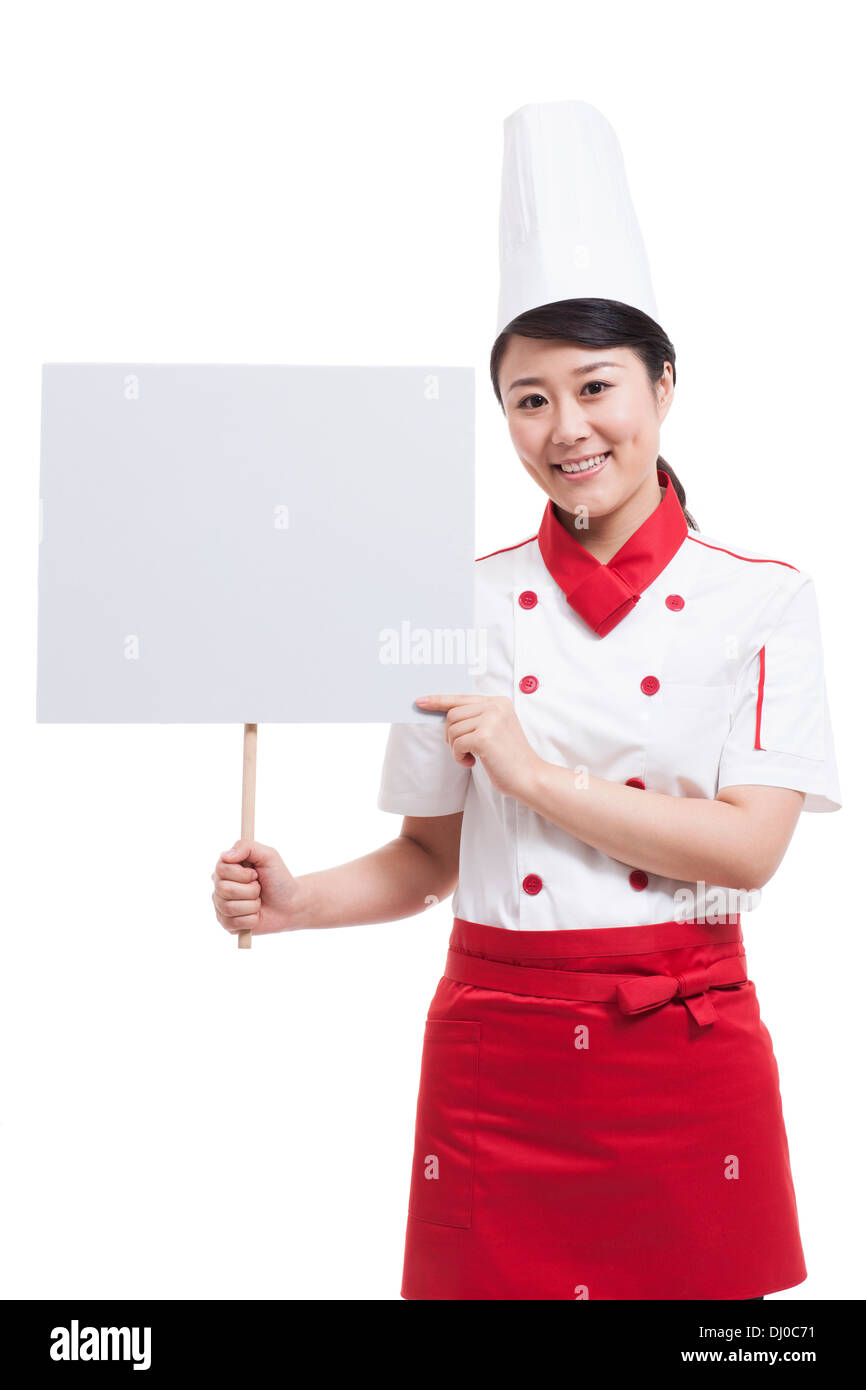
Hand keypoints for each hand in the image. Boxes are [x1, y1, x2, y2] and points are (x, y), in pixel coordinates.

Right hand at [211, 839, 300, 936]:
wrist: (290, 904)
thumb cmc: (278, 879)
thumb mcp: (268, 855)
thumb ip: (247, 847)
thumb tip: (225, 856)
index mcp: (227, 868)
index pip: (222, 869)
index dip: (242, 874)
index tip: (255, 874)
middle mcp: (220, 886)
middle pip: (224, 889)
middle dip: (250, 890)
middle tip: (259, 888)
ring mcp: (221, 906)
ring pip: (229, 907)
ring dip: (252, 905)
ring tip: (258, 901)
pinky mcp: (227, 923)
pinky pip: (234, 923)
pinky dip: (251, 919)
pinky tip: (256, 914)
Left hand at [416, 693, 543, 800]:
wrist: (529, 776)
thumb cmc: (509, 758)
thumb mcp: (495, 730)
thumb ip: (476, 718)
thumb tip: (445, 714)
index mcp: (499, 702)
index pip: (461, 698)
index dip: (439, 700)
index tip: (421, 702)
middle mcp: (495, 706)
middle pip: (452, 714)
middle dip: (452, 735)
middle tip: (465, 749)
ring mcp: (491, 720)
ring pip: (452, 729)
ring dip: (456, 747)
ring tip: (472, 756)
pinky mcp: (484, 736)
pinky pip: (456, 744)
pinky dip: (459, 756)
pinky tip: (472, 762)